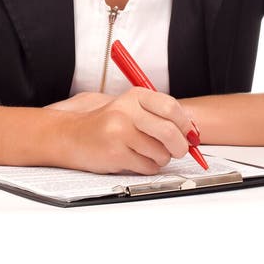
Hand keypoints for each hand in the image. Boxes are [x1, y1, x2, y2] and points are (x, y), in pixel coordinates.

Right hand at [50, 86, 197, 174]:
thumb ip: (158, 115)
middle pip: (170, 131)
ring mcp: (120, 132)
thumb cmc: (106, 124)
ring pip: (161, 153)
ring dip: (161, 159)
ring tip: (147, 153)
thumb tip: (191, 130)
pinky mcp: (116, 154)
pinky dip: (148, 167)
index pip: (171, 107)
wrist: (71, 136)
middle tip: (179, 150)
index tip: (189, 133)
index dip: (185, 124)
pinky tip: (135, 160)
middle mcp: (127, 111)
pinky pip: (147, 167)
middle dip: (180, 146)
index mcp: (134, 96)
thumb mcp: (130, 109)